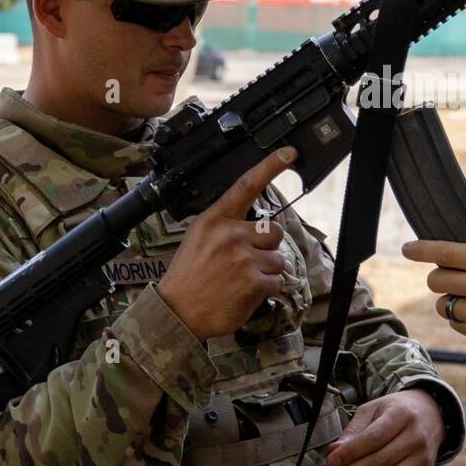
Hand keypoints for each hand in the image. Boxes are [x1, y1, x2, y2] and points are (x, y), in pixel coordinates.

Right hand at [155, 147, 296, 339]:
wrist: (177, 311)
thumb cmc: (188, 277)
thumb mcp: (198, 239)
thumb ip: (226, 227)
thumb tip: (258, 226)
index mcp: (215, 220)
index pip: (245, 186)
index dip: (270, 166)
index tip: (289, 153)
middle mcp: (231, 234)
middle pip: (275, 231)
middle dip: (267, 246)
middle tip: (247, 261)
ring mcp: (243, 257)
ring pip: (278, 259)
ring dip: (267, 271)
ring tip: (242, 279)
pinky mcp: (253, 280)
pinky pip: (277, 281)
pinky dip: (266, 289)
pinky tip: (245, 291)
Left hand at [320, 390, 444, 465]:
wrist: (430, 414)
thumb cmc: (396, 411)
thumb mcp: (373, 409)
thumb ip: (353, 430)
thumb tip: (335, 451)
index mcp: (402, 414)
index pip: (373, 438)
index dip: (349, 452)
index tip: (331, 460)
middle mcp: (416, 437)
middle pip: (379, 462)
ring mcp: (423, 458)